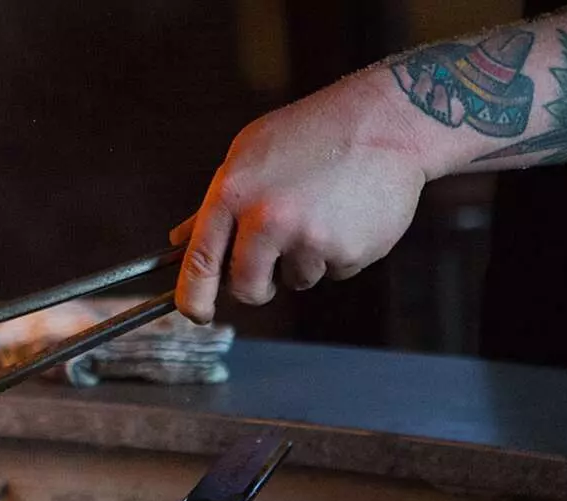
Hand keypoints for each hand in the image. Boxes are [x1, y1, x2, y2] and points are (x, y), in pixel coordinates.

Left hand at [172, 74, 434, 322]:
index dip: (192, 298)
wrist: (385, 121)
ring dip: (304, 258)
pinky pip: (333, 272)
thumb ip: (215, 203)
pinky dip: (338, 252)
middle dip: (258, 284)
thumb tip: (181, 239)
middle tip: (273, 259)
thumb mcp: (250, 153)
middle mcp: (268, 220)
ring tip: (322, 210)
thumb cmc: (311, 132)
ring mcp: (309, 239)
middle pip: (248, 289)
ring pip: (296, 280)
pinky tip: (348, 213)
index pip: (199, 263)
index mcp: (234, 194)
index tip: (196, 313)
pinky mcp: (348, 252)